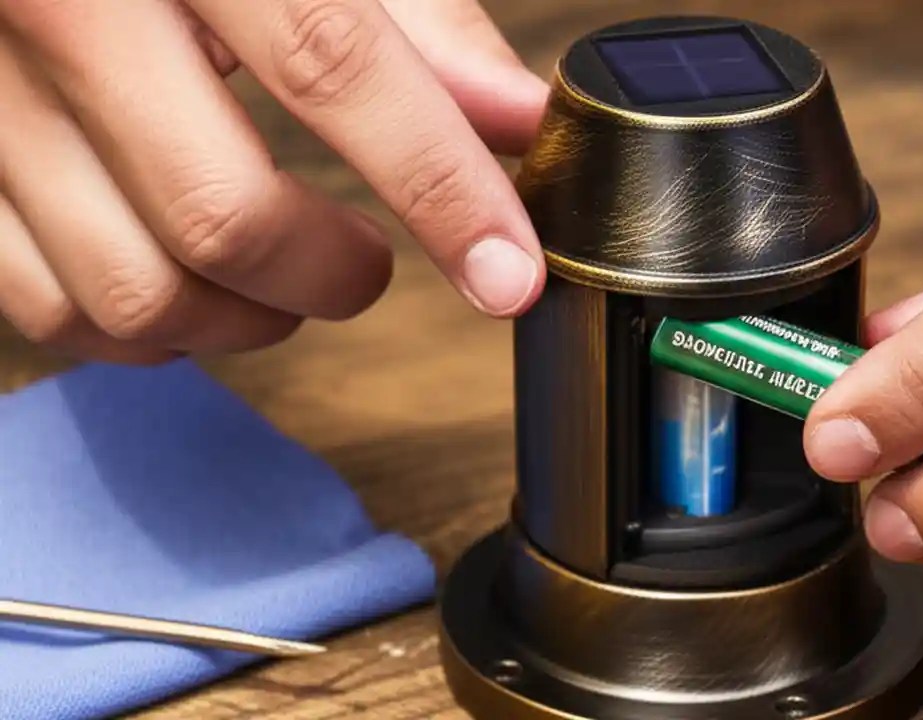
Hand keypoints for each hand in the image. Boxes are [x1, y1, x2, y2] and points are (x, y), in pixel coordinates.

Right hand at [0, 0, 546, 363]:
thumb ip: (420, 24)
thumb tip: (520, 119)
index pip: (332, 68)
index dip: (440, 189)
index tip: (510, 274)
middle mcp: (58, 5)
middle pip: (221, 214)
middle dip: (333, 276)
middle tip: (370, 264)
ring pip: (132, 290)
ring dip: (245, 319)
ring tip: (287, 280)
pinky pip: (48, 307)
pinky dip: (149, 330)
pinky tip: (194, 285)